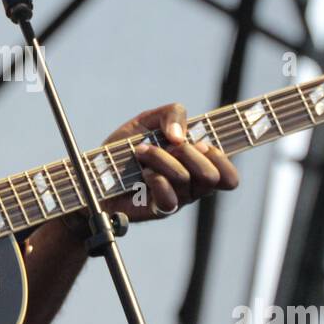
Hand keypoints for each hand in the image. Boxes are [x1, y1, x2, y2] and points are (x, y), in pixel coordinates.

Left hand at [101, 102, 239, 222]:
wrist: (94, 173)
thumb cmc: (124, 149)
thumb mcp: (148, 120)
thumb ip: (172, 114)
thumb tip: (180, 136)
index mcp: (196, 167)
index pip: (229, 176)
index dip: (222, 158)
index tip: (200, 142)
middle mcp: (191, 187)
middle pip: (213, 176)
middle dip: (189, 153)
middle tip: (169, 145)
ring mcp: (176, 200)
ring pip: (186, 179)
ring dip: (161, 158)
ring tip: (141, 151)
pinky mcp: (157, 210)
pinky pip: (169, 198)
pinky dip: (155, 178)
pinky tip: (142, 172)